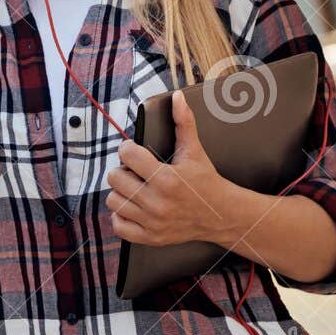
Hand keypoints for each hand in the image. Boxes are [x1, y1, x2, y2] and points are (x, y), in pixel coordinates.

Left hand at [104, 91, 233, 246]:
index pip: (127, 155)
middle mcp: (158, 202)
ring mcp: (153, 223)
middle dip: (123, 170)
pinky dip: (121, 216)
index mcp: (167, 179)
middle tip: (136, 171)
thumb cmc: (205, 181)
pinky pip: (118, 225)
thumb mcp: (195, 151)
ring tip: (135, 188)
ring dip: (121, 192)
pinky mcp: (150, 238)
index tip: (135, 152)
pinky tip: (134, 207)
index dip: (128, 149)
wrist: (221, 215)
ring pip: (113, 200)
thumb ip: (184, 123)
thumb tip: (177, 96)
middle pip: (115, 178)